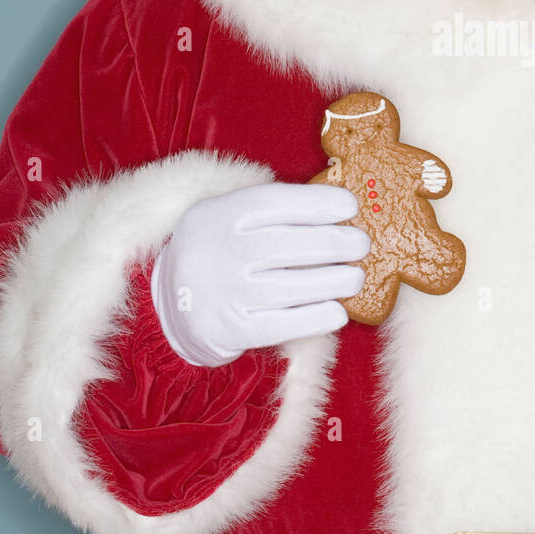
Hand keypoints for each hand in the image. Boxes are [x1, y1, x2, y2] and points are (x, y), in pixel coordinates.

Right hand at [150, 182, 369, 366]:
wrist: (172, 300)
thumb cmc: (222, 248)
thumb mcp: (230, 215)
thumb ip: (274, 210)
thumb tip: (338, 208)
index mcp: (222, 214)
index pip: (274, 203)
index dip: (317, 202)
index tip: (350, 206)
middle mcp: (221, 252)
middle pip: (285, 246)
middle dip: (334, 243)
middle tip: (362, 244)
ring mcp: (225, 294)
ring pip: (288, 288)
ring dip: (332, 282)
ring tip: (356, 278)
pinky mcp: (232, 330)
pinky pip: (281, 326)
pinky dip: (315, 319)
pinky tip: (338, 312)